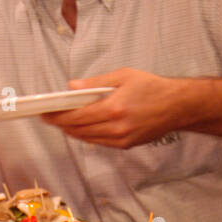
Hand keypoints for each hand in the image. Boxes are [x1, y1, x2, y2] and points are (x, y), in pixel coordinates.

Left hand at [41, 69, 187, 148]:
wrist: (177, 107)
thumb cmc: (151, 87)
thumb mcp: (123, 76)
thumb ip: (95, 84)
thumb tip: (71, 87)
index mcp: (113, 108)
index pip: (76, 116)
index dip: (57, 116)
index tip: (44, 112)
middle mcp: (116, 127)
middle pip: (78, 130)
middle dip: (61, 124)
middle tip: (49, 116)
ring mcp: (120, 139)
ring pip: (86, 139)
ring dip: (72, 131)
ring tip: (61, 121)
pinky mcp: (125, 146)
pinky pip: (98, 142)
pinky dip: (86, 135)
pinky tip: (81, 127)